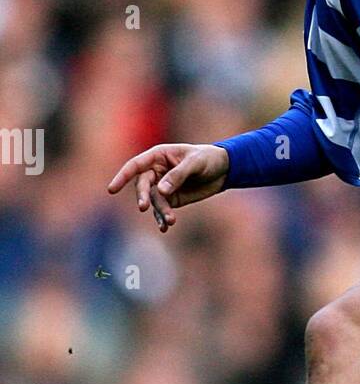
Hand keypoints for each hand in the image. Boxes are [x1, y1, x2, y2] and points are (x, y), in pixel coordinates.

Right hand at [107, 143, 229, 231]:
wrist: (224, 169)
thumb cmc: (208, 159)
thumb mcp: (195, 163)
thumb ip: (177, 176)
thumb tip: (161, 191)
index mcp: (158, 156)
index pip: (135, 166)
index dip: (122, 176)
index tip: (112, 189)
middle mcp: (156, 171)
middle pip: (142, 185)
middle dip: (142, 196)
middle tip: (143, 207)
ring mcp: (163, 186)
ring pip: (153, 200)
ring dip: (160, 211)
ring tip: (171, 221)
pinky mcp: (172, 199)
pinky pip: (162, 209)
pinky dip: (162, 218)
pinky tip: (165, 227)